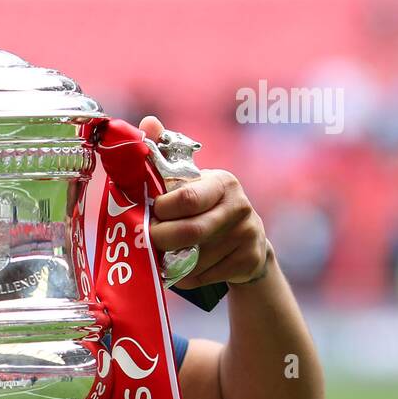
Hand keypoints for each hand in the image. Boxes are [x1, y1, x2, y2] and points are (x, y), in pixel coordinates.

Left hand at [139, 116, 271, 287]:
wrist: (247, 242)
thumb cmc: (204, 206)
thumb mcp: (187, 179)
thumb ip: (164, 151)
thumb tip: (147, 121)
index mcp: (222, 183)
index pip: (186, 198)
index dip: (161, 210)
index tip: (151, 213)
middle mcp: (240, 206)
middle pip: (190, 232)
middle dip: (161, 240)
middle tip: (147, 241)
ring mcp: (248, 235)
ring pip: (194, 259)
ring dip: (170, 262)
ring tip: (163, 255)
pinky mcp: (249, 261)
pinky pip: (203, 276)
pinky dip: (185, 277)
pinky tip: (183, 268)